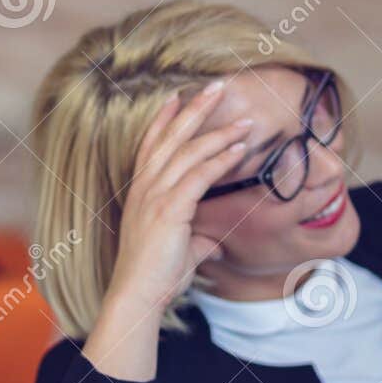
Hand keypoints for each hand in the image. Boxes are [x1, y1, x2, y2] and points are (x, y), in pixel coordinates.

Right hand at [104, 81, 250, 313]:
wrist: (138, 296)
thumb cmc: (155, 277)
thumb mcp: (179, 252)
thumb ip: (196, 242)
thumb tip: (213, 245)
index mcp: (141, 193)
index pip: (151, 146)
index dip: (163, 120)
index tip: (176, 96)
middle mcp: (145, 189)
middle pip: (170, 138)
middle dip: (194, 109)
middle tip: (215, 86)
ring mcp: (155, 197)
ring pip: (188, 151)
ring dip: (218, 131)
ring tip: (243, 118)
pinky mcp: (170, 209)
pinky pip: (199, 175)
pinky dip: (220, 159)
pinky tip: (238, 148)